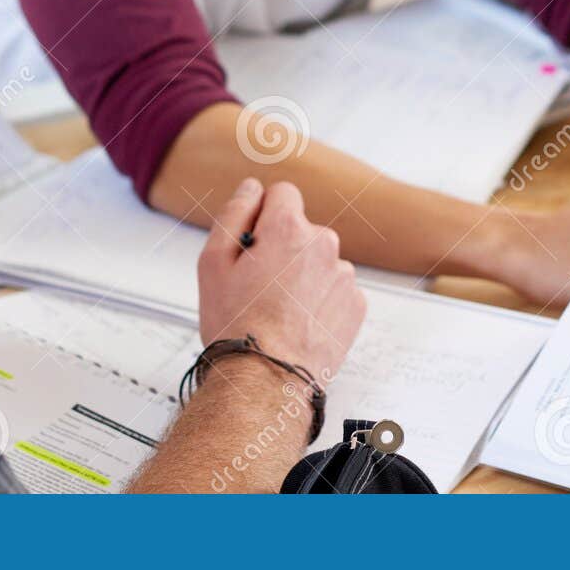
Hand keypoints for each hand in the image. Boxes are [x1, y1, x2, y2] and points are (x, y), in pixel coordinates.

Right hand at [197, 178, 365, 382]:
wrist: (267, 380)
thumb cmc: (237, 326)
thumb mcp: (213, 262)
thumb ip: (234, 213)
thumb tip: (252, 188)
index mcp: (288, 228)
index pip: (282, 194)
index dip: (263, 216)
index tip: (254, 244)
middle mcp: (324, 244)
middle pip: (302, 231)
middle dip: (283, 249)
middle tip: (259, 286)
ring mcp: (344, 275)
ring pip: (320, 262)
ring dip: (304, 276)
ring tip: (279, 311)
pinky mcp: (356, 304)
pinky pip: (336, 289)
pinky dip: (321, 301)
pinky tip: (300, 323)